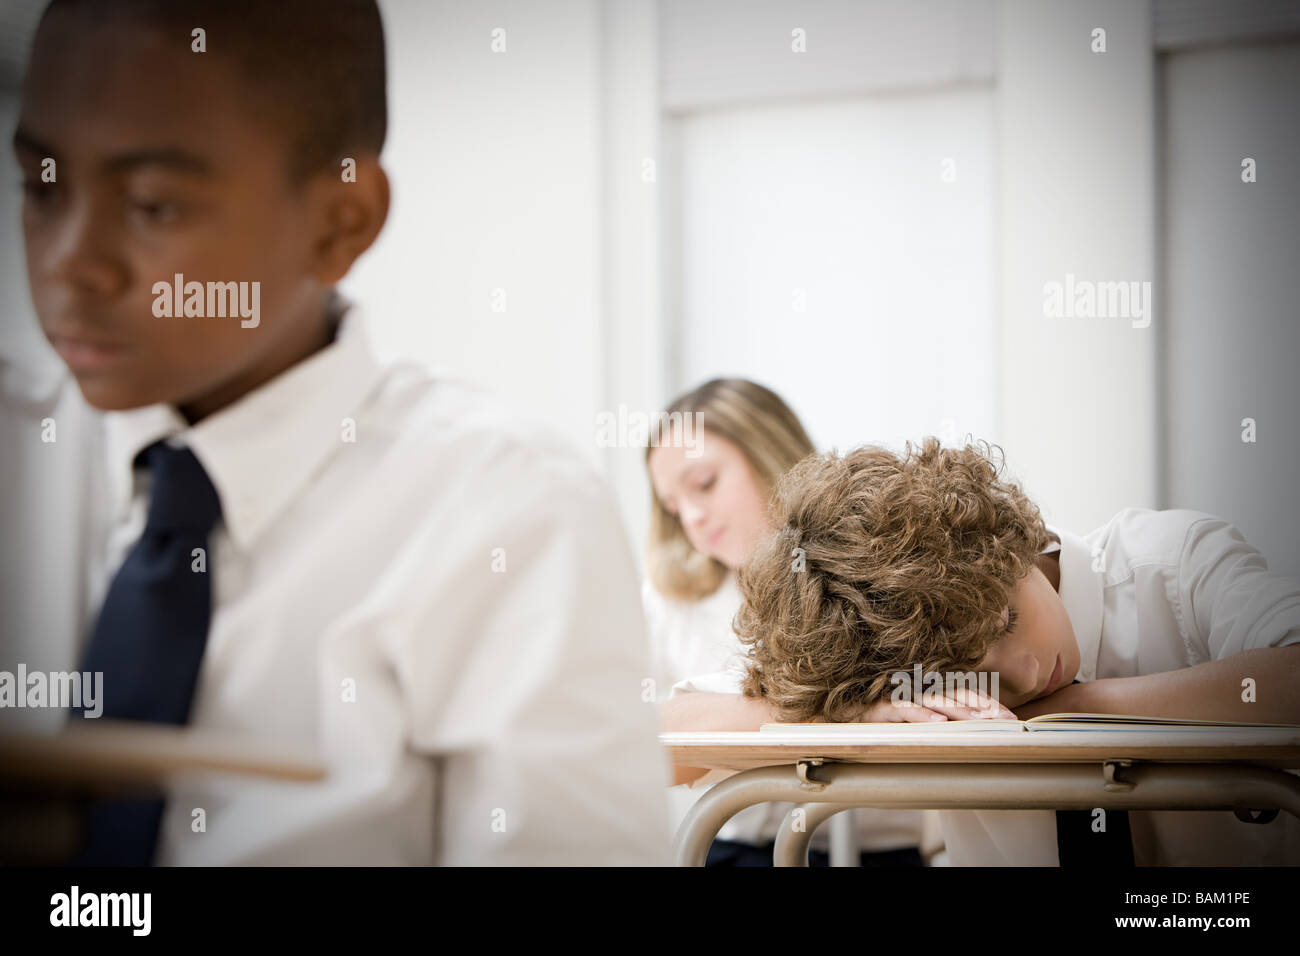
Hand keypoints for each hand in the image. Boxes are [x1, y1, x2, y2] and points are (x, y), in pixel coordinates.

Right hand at [853, 689, 1016, 722]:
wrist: (835, 714)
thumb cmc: (876, 720)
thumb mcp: (911, 721)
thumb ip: (936, 721)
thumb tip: (969, 732)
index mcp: (926, 690)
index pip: (963, 692)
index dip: (986, 704)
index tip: (1011, 720)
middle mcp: (915, 689)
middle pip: (955, 694)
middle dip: (981, 708)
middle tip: (1005, 721)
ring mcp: (897, 696)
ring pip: (933, 700)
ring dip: (958, 710)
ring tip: (980, 720)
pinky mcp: (878, 707)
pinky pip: (902, 709)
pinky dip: (920, 715)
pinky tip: (938, 723)